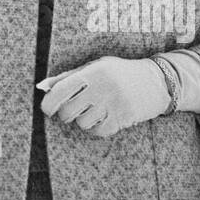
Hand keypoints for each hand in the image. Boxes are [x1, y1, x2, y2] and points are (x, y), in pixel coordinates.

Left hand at [39, 56, 169, 137]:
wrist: (156, 81)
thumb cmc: (120, 73)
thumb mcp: (95, 66)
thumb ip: (68, 76)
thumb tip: (43, 87)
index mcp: (92, 72)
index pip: (61, 91)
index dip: (49, 104)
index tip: (48, 109)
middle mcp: (101, 88)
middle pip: (68, 111)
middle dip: (66, 113)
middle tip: (74, 109)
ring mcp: (113, 104)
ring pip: (82, 124)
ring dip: (83, 120)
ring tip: (93, 110)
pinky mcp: (123, 119)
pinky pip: (98, 132)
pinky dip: (96, 129)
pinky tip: (102, 119)